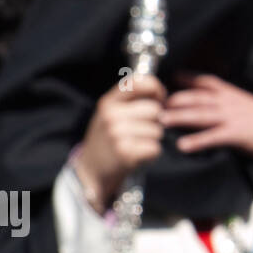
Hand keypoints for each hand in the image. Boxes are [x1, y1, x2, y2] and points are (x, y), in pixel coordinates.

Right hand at [75, 74, 166, 210]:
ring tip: (136, 143)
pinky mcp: (126, 154)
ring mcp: (117, 135)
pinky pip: (155, 148)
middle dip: (155, 121)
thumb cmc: (108, 138)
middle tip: (141, 130)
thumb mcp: (110, 113)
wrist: (91, 170)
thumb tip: (160, 92)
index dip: (155, 89)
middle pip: (155, 109)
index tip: (158, 99)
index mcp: (108, 102)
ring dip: (152, 139)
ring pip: (157, 130)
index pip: (138, 82)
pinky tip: (137, 155)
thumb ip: (130, 100)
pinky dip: (152, 154)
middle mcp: (111, 115)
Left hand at [160, 73, 252, 162]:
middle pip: (197, 97)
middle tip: (152, 105)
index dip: (185, 79)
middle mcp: (229, 102)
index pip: (205, 81)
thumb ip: (226, 102)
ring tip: (160, 121)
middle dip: (174, 100)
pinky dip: (198, 140)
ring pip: (201, 114)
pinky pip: (214, 136)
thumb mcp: (245, 105)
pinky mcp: (238, 133)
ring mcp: (233, 116)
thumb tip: (205, 103)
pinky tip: (183, 146)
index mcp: (231, 94)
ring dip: (179, 117)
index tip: (167, 79)